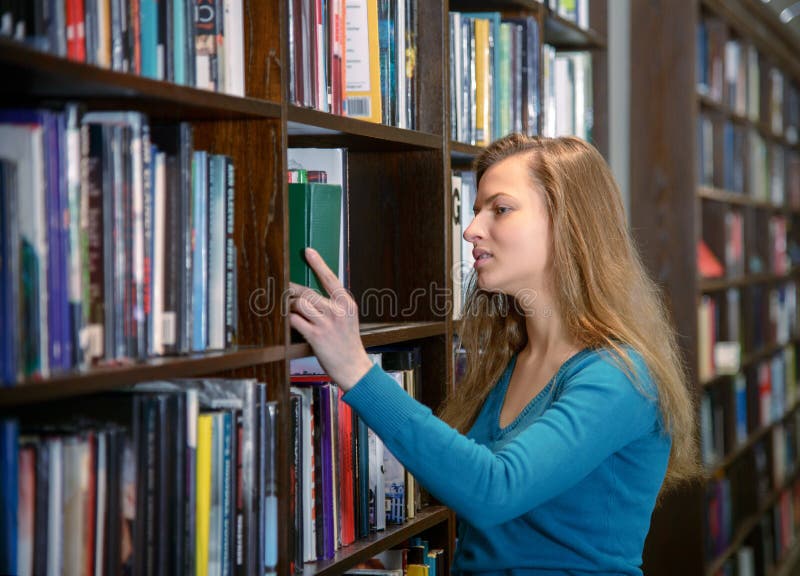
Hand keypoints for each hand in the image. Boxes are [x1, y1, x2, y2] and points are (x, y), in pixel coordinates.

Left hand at [288, 248, 373, 390]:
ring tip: (290, 311)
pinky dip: (289, 319)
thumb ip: (335, 304)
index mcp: (346, 303)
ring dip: (290, 307)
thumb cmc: (348, 343)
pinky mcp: (316, 336)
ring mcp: (326, 323)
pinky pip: (295, 320)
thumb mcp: (348, 319)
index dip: (318, 263)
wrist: (353, 367)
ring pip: (299, 304)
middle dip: (292, 291)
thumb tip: (311, 295)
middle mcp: (337, 310)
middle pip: (307, 292)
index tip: (308, 251)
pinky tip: (291, 322)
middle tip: (284, 291)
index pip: (330, 278)